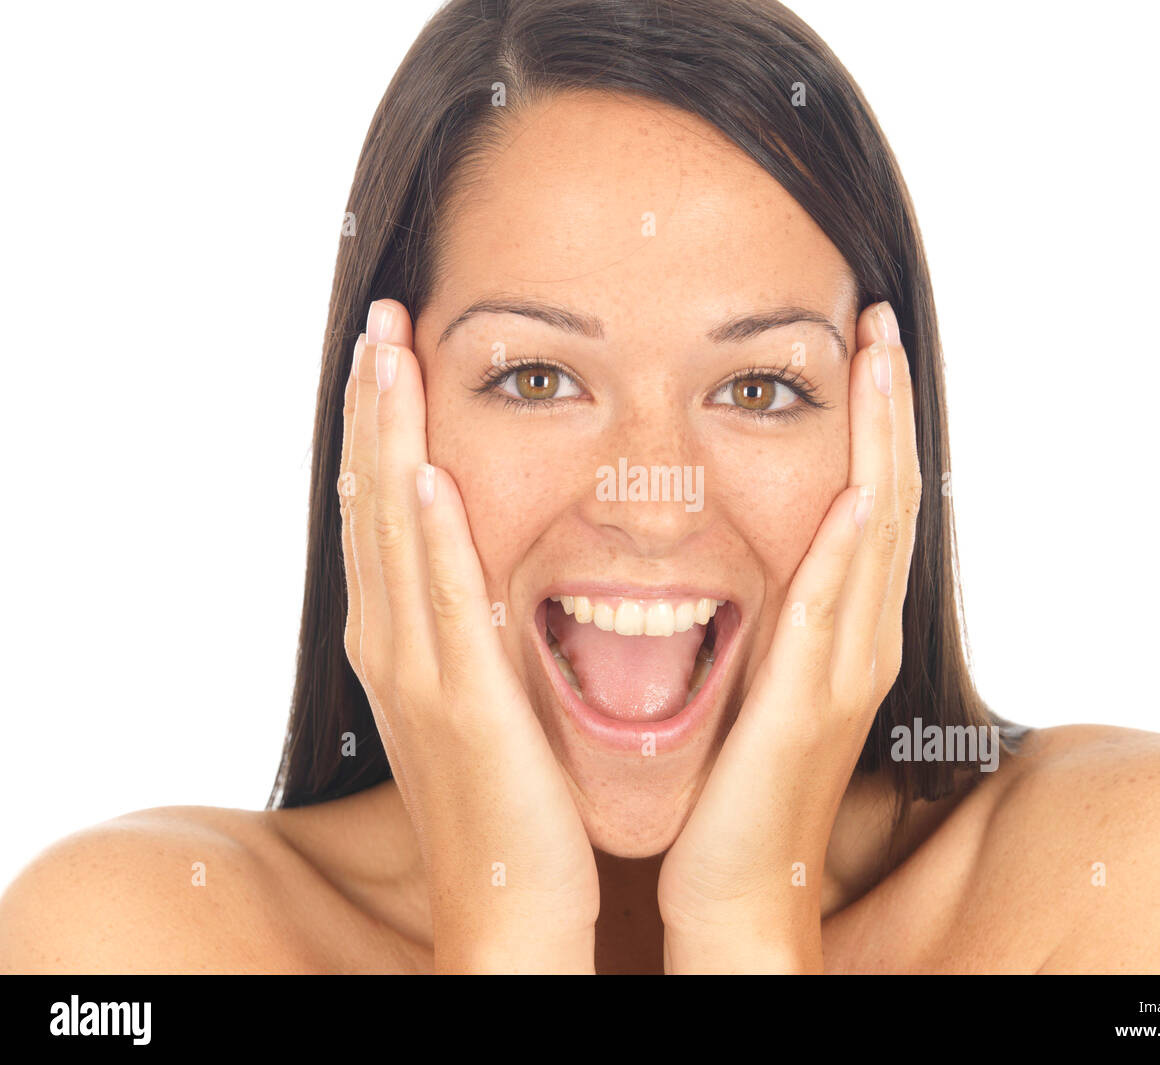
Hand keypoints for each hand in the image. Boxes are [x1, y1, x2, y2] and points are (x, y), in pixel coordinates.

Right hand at [338, 299, 599, 972]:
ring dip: (390, 437)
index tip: (390, 350)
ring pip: (394, 532)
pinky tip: (427, 472)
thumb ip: (472, 622)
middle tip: (381, 318)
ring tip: (389, 353)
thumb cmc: (505, 794)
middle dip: (375, 405)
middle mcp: (392, 643)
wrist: (511, 898)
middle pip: (372, 500)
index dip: (380, 423)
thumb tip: (487, 557)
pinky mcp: (459, 703)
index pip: (381, 507)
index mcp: (400, 637)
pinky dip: (429, 537)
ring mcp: (417, 672)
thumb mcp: (477, 691)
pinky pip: (442, 605)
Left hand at [657, 301, 921, 972]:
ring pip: (875, 532)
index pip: (867, 504)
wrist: (740, 885)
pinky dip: (844, 540)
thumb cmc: (737, 786)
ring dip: (878, 441)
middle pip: (887, 498)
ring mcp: (844, 669)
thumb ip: (766, 619)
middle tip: (878, 322)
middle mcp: (859, 639)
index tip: (861, 349)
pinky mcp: (809, 702)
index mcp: (842, 631)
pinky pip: (831, 605)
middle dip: (886, 409)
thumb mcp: (756, 681)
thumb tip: (747, 558)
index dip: (872, 426)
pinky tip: (849, 482)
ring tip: (875, 358)